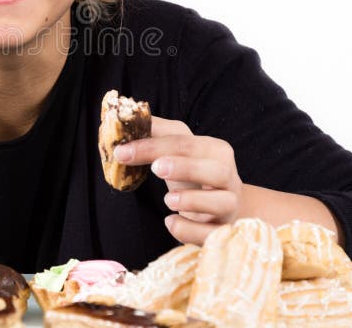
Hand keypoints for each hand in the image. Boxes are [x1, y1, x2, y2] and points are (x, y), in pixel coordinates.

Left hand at [114, 117, 242, 244]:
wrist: (220, 208)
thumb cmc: (193, 174)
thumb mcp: (178, 149)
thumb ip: (156, 132)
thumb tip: (126, 117)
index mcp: (216, 151)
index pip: (186, 144)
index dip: (152, 146)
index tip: (121, 152)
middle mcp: (229, 178)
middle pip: (216, 170)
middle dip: (185, 168)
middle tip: (155, 169)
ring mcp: (229, 207)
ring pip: (223, 202)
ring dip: (193, 200)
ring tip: (168, 200)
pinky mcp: (224, 231)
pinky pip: (211, 234)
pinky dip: (189, 230)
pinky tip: (170, 222)